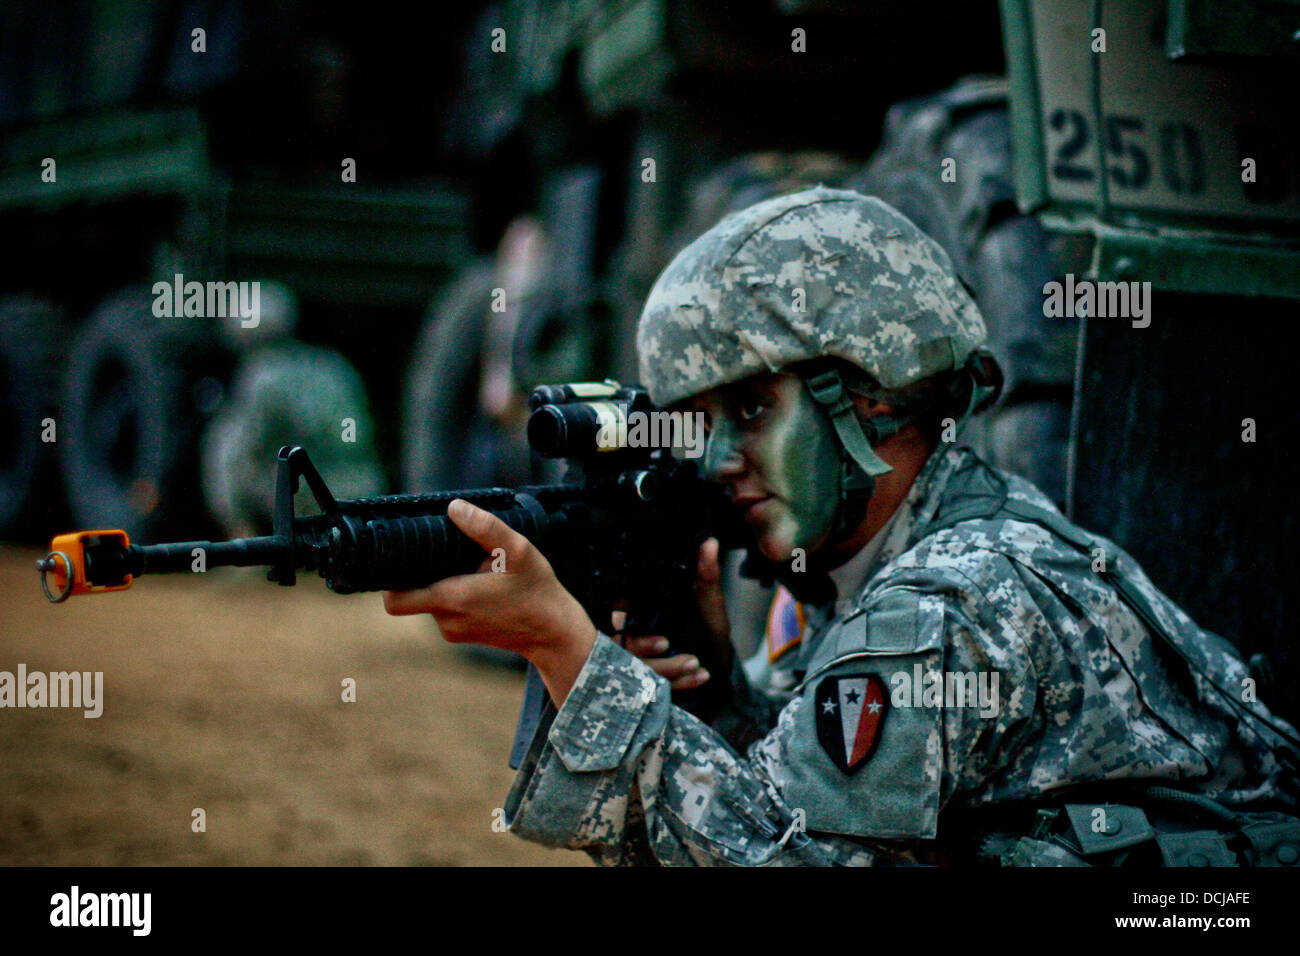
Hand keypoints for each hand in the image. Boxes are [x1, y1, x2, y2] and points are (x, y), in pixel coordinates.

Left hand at [382, 499, 596, 704]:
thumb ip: (484, 527)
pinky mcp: (465, 634)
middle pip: (412, 594)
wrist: (555, 633)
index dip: (391, 579)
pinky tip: (480, 583)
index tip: (402, 558)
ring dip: (442, 583)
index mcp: (451, 599)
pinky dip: (455, 595)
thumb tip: (454, 508)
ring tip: (472, 568)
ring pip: (431, 601)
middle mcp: (447, 620)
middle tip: (445, 553)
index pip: (395, 600)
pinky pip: (447, 610)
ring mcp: (455, 632)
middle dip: (423, 573)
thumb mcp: (517, 550)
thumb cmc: (537, 592)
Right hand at [616, 537, 732, 691]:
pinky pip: (652, 688)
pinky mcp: (647, 682)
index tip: (662, 638)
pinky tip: (701, 677)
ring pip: (637, 671)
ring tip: (696, 664)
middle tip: (676, 650)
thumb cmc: (708, 627)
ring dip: (668, 669)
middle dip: (648, 652)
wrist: (720, 661)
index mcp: (641, 613)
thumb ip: (706, 574)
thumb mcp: (709, 601)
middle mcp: (634, 637)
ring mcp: (638, 661)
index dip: (633, 629)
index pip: (621, 619)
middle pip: (623, 648)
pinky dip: (680, 684)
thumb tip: (709, 543)